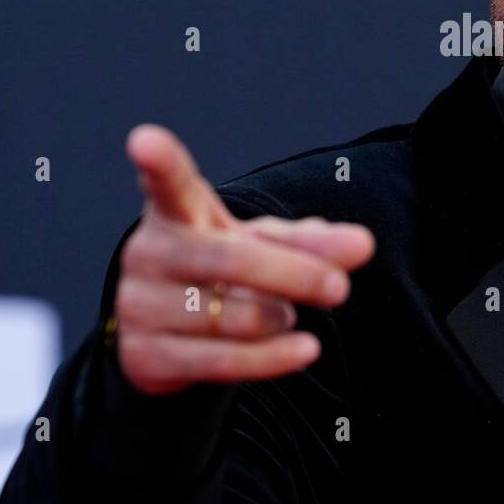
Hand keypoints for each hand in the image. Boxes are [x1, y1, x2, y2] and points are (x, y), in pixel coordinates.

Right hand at [113, 124, 373, 395]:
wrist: (169, 333)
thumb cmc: (224, 268)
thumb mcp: (264, 245)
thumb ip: (311, 241)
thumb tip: (363, 244)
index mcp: (176, 212)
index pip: (168, 184)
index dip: (158, 163)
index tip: (144, 141)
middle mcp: (150, 252)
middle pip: (231, 260)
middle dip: (294, 274)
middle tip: (340, 287)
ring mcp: (140, 304)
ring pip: (232, 317)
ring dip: (278, 319)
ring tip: (287, 315)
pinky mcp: (144, 357)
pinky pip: (221, 361)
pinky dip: (272, 358)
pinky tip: (304, 350)